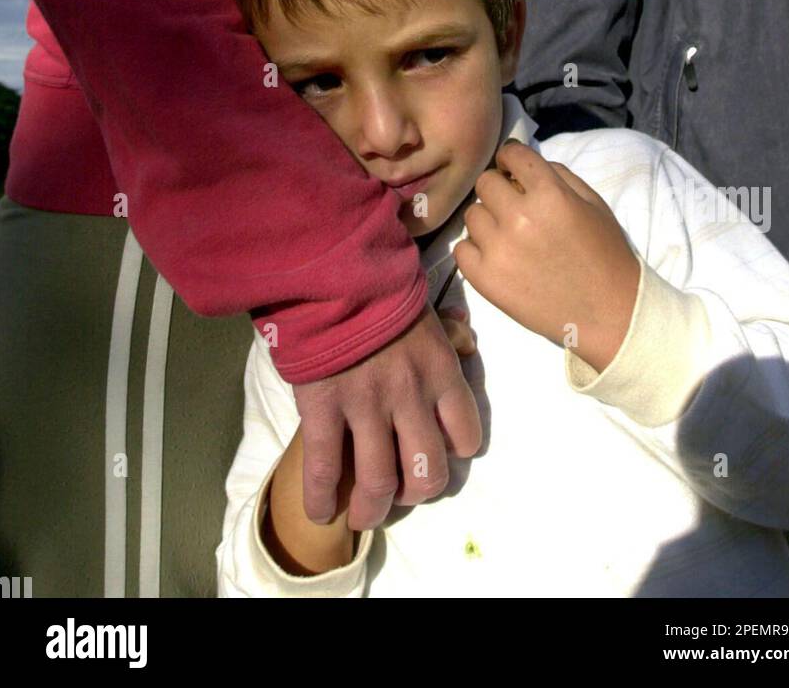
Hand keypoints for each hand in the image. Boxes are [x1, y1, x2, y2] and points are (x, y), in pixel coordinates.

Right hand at [293, 305, 481, 531]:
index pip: (465, 434)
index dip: (454, 452)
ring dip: (373, 508)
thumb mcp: (427, 308)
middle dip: (416, 492)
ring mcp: (365, 407)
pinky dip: (322, 500)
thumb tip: (466, 338)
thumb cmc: (379, 287)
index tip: (439, 453)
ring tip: (364, 514)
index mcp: (440, 371)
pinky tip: (322, 512)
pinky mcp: (323, 410)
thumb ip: (450, 331)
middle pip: (427, 471)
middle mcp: (409, 397)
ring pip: (380, 481)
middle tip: (402, 492)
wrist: (331, 273)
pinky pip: (325, 469)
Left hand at [453, 141, 639, 371]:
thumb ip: (558, 176)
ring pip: (472, 215)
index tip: (511, 168)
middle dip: (499, 188)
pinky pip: (461, 249)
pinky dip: (475, 250)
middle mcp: (519, 217)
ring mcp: (498, 249)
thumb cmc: (605, 254)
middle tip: (512, 206)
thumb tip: (521, 167)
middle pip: (485, 182)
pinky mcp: (485, 279)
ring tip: (508, 236)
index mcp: (550, 195)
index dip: (510, 158)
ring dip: (488, 219)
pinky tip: (496, 256)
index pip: (512, 154)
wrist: (609, 313)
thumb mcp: (592, 203)